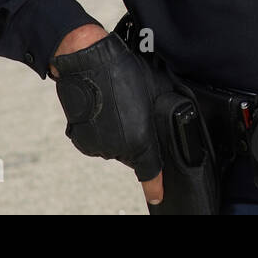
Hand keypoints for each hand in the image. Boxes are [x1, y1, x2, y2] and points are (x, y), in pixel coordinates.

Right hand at [49, 29, 164, 204]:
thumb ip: (168, 112)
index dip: (155, 186)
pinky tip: (106, 109)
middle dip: (140, 141)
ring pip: (116, 148)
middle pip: (135, 155)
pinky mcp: (80, 139)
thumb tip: (177, 118)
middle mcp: (116, 149)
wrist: (86, 61)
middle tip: (137, 113)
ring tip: (120, 106)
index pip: (150, 173)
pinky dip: (104, 131)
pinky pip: (99, 142)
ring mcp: (96, 146)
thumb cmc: (124, 70)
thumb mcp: (159, 90)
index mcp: (139, 141)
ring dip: (121, 134)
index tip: (158, 196)